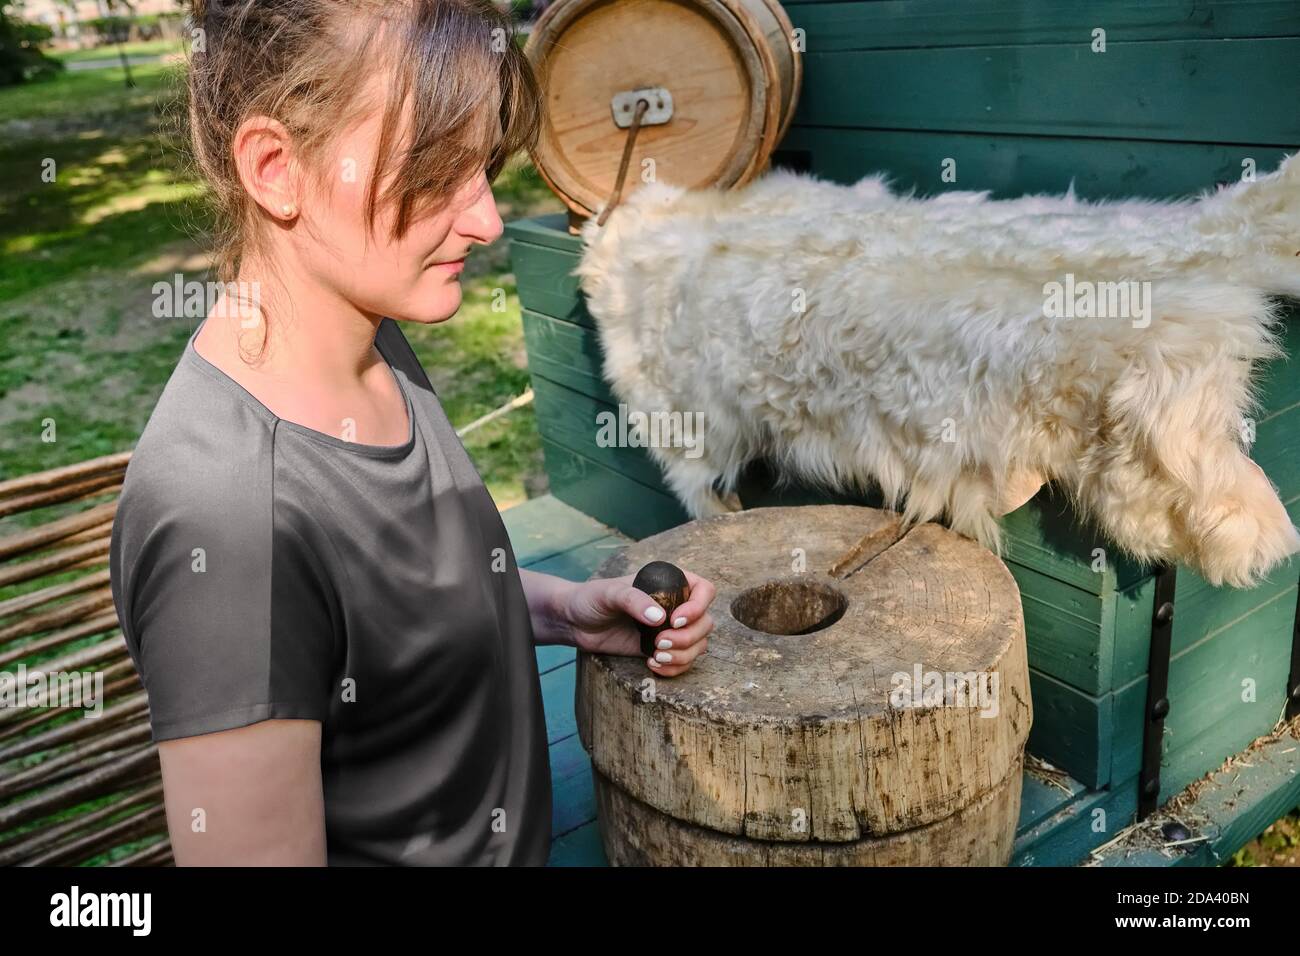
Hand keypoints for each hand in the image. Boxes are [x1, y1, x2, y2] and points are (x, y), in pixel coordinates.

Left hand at [558, 570, 715, 675]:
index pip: (704, 590)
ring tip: (656, 657)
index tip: (675, 620)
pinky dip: (674, 667)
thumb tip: (659, 618)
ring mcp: (670, 628)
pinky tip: (653, 665)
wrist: (576, 622)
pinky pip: (684, 661)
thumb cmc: (592, 599)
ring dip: (683, 655)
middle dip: (688, 637)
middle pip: (705, 623)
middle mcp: (676, 605)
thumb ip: (633, 600)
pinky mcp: (662, 648)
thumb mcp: (609, 593)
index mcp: (670, 582)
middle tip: (660, 642)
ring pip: (699, 645)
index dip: (698, 607)